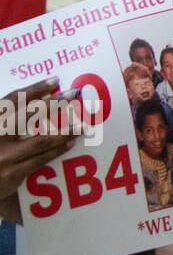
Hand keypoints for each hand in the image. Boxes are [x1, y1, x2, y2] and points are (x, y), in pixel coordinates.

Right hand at [0, 79, 77, 213]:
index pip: (12, 100)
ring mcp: (4, 157)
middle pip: (29, 116)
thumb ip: (7, 118)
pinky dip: (57, 150)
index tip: (54, 80)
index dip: (34, 89)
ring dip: (64, 131)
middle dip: (54, 103)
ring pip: (41, 140)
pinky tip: (70, 143)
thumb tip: (38, 100)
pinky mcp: (12, 174)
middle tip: (73, 94)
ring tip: (82, 124)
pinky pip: (41, 159)